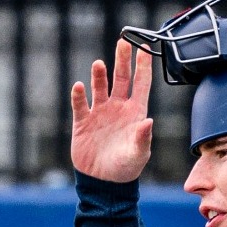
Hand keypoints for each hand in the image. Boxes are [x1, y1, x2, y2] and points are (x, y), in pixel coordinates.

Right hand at [70, 39, 154, 182]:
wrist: (103, 183)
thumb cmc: (125, 168)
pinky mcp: (83, 123)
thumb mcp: (138, 154)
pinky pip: (80, 105)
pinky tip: (79, 87)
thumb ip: (143, 137)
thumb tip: (148, 121)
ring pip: (100, 87)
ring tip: (98, 64)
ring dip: (99, 76)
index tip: (145, 47)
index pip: (141, 83)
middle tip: (122, 42)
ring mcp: (99, 114)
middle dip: (122, 60)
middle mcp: (118, 108)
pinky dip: (79, 95)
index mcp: (135, 112)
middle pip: (121, 78)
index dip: (143, 65)